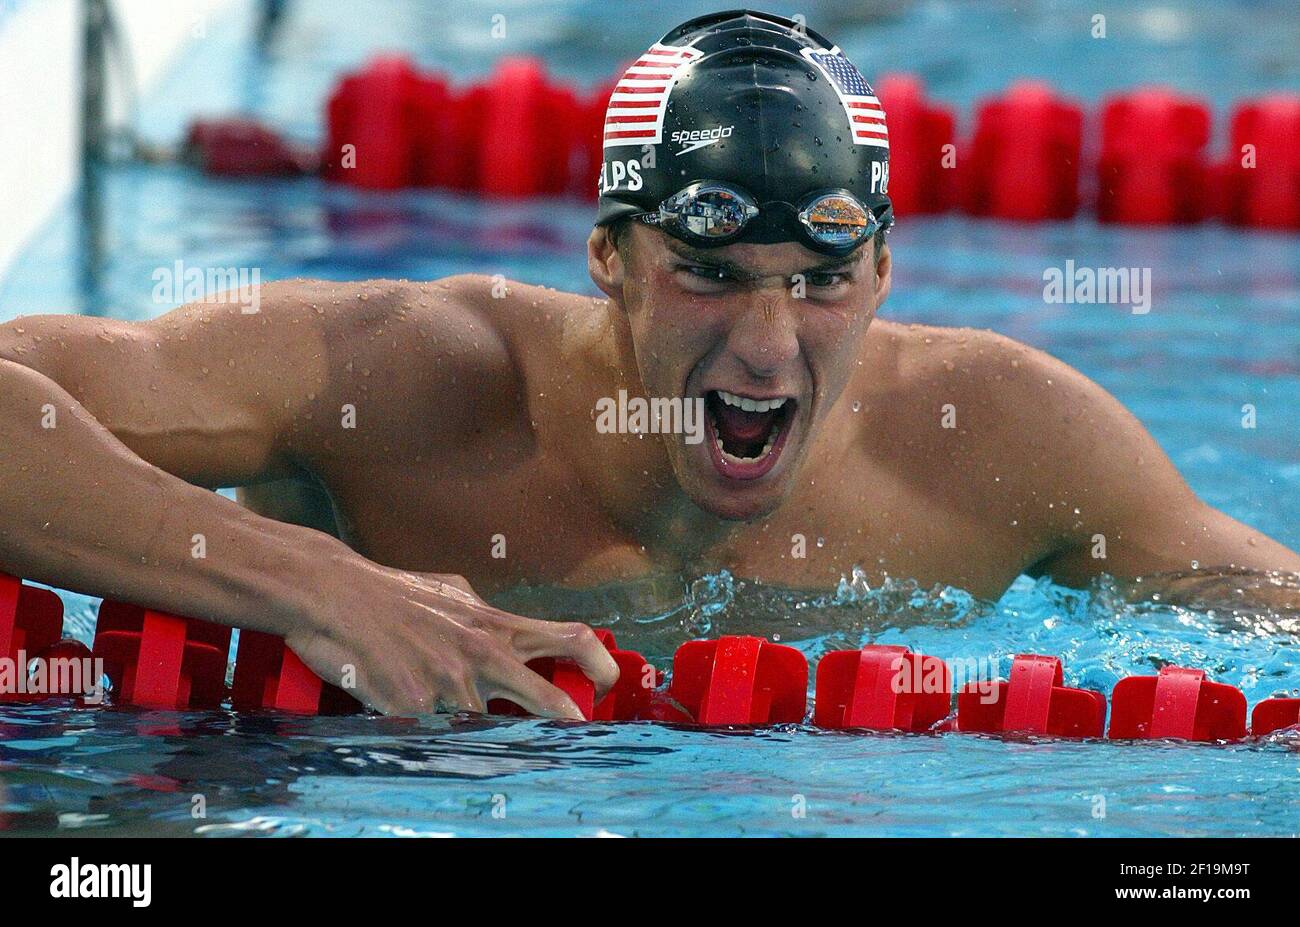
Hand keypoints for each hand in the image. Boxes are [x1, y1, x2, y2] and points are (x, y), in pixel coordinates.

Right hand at [284, 566, 619, 716]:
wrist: (334, 594)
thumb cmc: (392, 592)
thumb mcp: (452, 593)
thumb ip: (484, 615)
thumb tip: (504, 628)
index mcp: (495, 625)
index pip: (569, 637)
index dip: (598, 662)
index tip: (605, 681)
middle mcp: (480, 654)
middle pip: (546, 697)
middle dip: (568, 721)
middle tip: (579, 735)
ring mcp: (448, 684)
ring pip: (486, 727)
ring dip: (480, 734)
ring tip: (457, 721)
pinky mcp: (413, 708)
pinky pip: (436, 735)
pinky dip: (434, 737)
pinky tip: (418, 724)